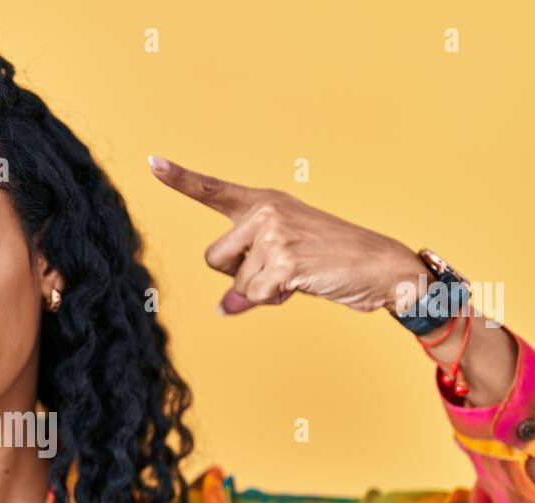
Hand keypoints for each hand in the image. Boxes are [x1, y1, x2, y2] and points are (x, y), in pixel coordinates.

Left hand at [148, 155, 427, 315]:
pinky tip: (303, 284)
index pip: (213, 191)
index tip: (152, 163)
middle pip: (213, 259)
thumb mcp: (284, 262)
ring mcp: (275, 233)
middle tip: (279, 269)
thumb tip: (223, 308)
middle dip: (238, 276)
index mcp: (263, 203)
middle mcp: (265, 211)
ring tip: (298, 275)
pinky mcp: (285, 260)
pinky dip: (273, 300)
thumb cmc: (331, 262)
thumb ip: (246, 280)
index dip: (180, 179)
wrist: (382, 267)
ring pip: (235, 284)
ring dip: (261, 292)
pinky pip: (254, 296)